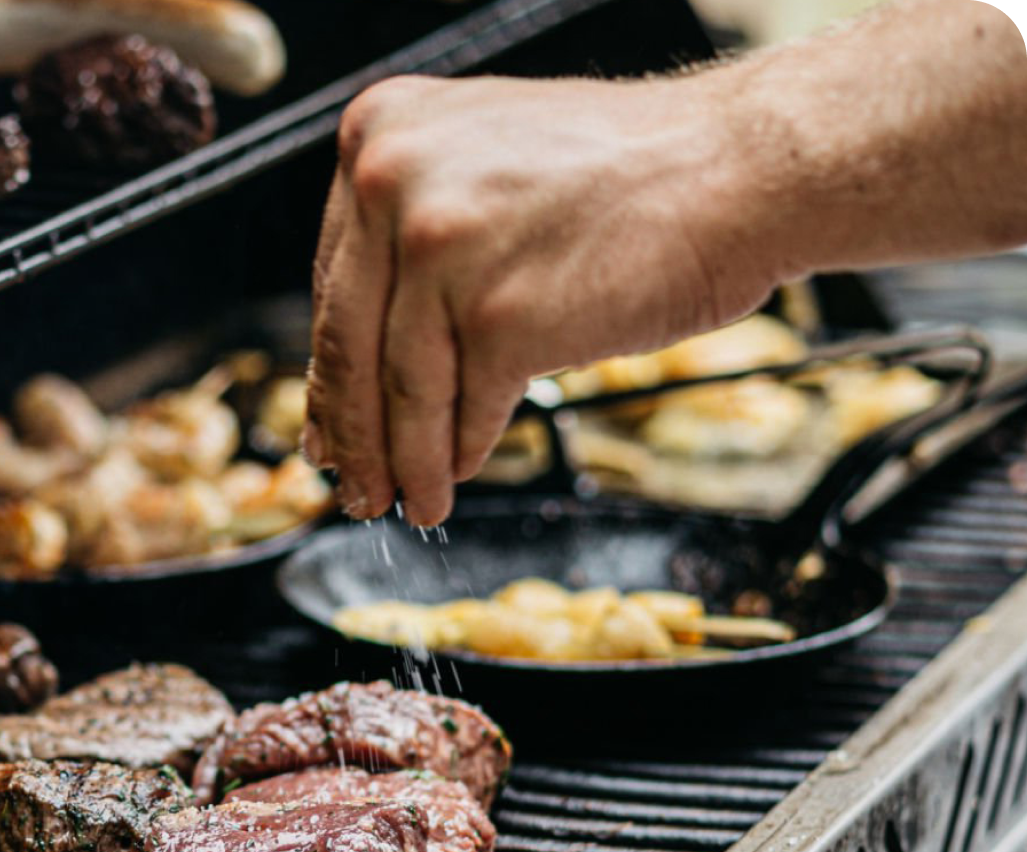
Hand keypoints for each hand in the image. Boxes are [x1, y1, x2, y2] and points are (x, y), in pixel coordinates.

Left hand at [304, 72, 778, 526]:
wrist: (743, 169)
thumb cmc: (633, 174)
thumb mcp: (487, 167)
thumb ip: (418, 236)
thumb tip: (371, 350)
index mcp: (381, 132)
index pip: (334, 283)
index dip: (331, 370)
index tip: (326, 424)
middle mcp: (394, 180)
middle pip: (349, 341)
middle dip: (351, 431)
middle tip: (351, 482)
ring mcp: (443, 248)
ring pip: (401, 387)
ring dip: (403, 460)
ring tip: (407, 501)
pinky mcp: (499, 316)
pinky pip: (461, 408)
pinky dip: (457, 451)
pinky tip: (456, 471)